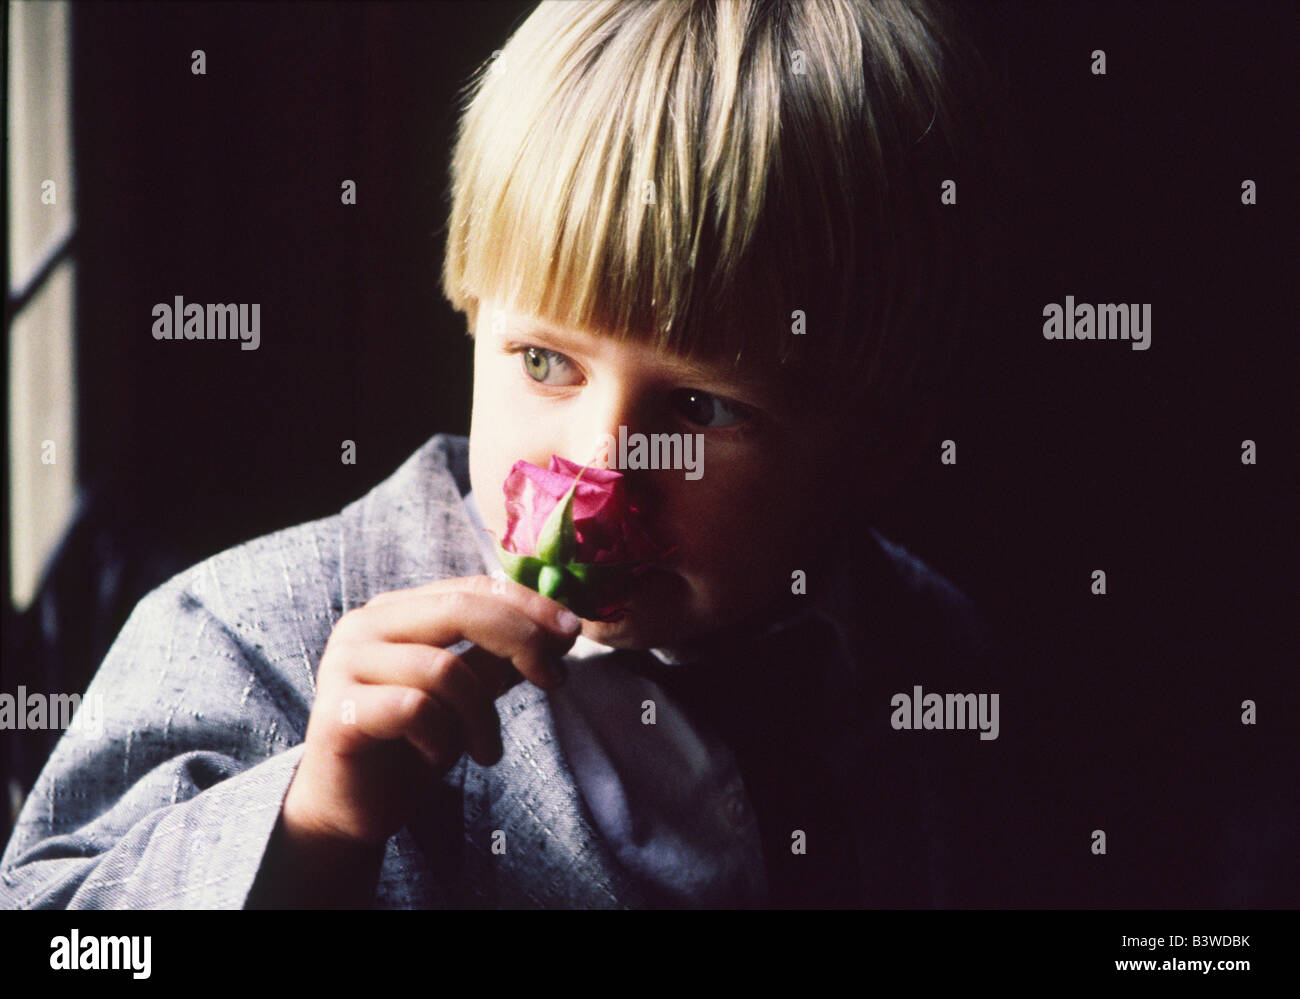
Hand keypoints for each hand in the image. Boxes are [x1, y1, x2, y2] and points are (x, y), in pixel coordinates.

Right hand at [282, 575, 580, 847]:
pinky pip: (414, 709)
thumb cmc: (411, 744)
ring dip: (481, 715)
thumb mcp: (466, 695)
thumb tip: (555, 633)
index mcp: (397, 611)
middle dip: (521, 639)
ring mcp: (345, 664)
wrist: (352, 808)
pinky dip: (442, 737)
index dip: (528, 606)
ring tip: (487, 750)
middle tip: (555, 679)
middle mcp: (366, 625)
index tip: (572, 633)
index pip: (472, 588)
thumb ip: (496, 659)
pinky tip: (439, 758)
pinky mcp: (339, 711)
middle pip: (460, 609)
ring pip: (443, 669)